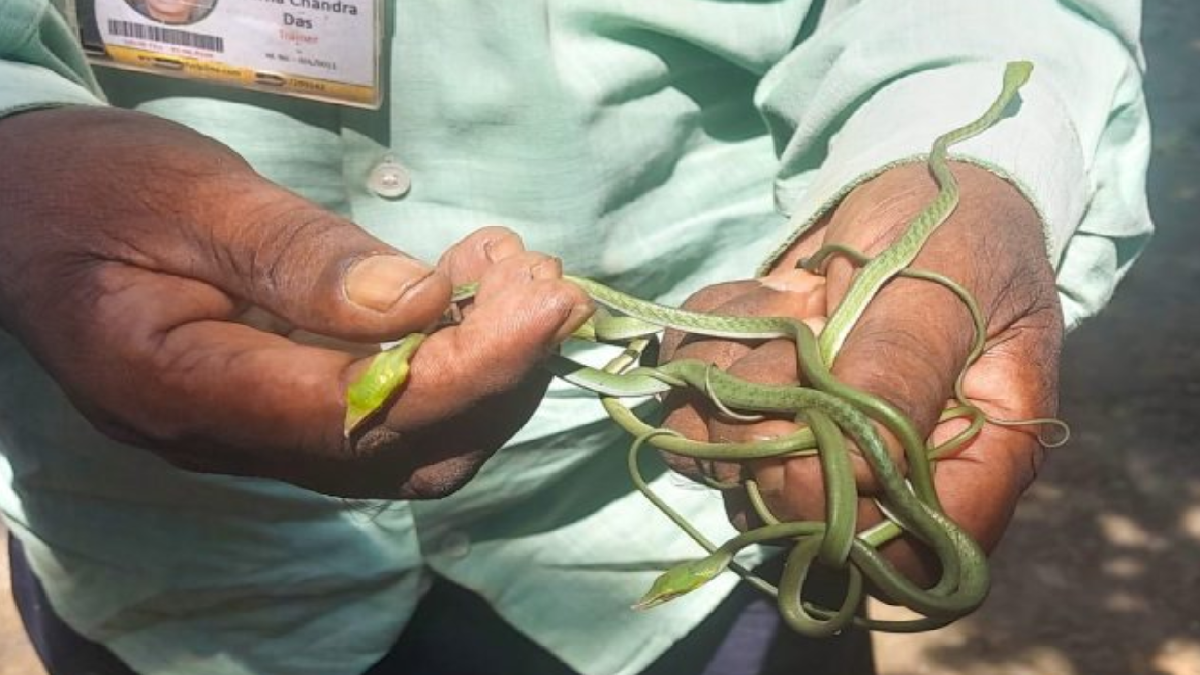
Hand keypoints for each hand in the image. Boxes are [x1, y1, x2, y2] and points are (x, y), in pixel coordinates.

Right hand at [0, 107, 590, 497]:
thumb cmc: (91, 190)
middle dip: (497, 378)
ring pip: (407, 452)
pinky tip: (469, 294)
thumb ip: (298, 260)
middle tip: (544, 283)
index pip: (358, 414)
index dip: (469, 370)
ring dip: (486, 376)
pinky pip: (386, 422)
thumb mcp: (191, 198)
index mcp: (184, 386)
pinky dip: (451, 370)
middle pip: (402, 455)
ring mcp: (257, 438)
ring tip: (517, 279)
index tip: (545, 306)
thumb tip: (423, 309)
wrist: (22, 214)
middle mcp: (229, 440)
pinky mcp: (281, 416)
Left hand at [660, 161, 1062, 582]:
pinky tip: (761, 297)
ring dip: (725, 368)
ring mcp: (812, 438)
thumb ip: (898, 376)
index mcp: (968, 461)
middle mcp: (884, 468)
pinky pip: (691, 394)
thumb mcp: (939, 292)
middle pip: (787, 506)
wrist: (912, 184)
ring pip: (719, 452)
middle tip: (800, 328)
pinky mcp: (760, 401)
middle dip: (766, 411)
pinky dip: (705, 336)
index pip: (899, 552)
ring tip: (783, 305)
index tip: (803, 426)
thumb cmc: (955, 234)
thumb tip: (848, 476)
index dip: (834, 508)